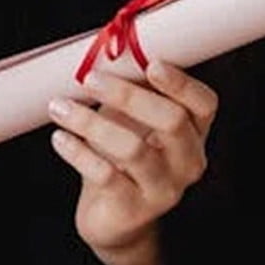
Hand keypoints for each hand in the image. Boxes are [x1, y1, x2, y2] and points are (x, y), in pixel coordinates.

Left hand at [49, 59, 217, 264]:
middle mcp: (188, 161)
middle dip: (128, 94)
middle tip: (90, 78)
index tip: (151, 63)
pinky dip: (78, 152)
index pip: (204, 103)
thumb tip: (112, 48)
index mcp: (195, 132)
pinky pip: (105, 175)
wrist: (114, 217)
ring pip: (133, 149)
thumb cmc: (124, 152)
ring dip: (91, 122)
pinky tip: (59, 138)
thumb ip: (135, 87)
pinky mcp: (134, 210)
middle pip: (171, 120)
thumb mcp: (134, 118)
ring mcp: (164, 189)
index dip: (181, 83)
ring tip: (60, 107)